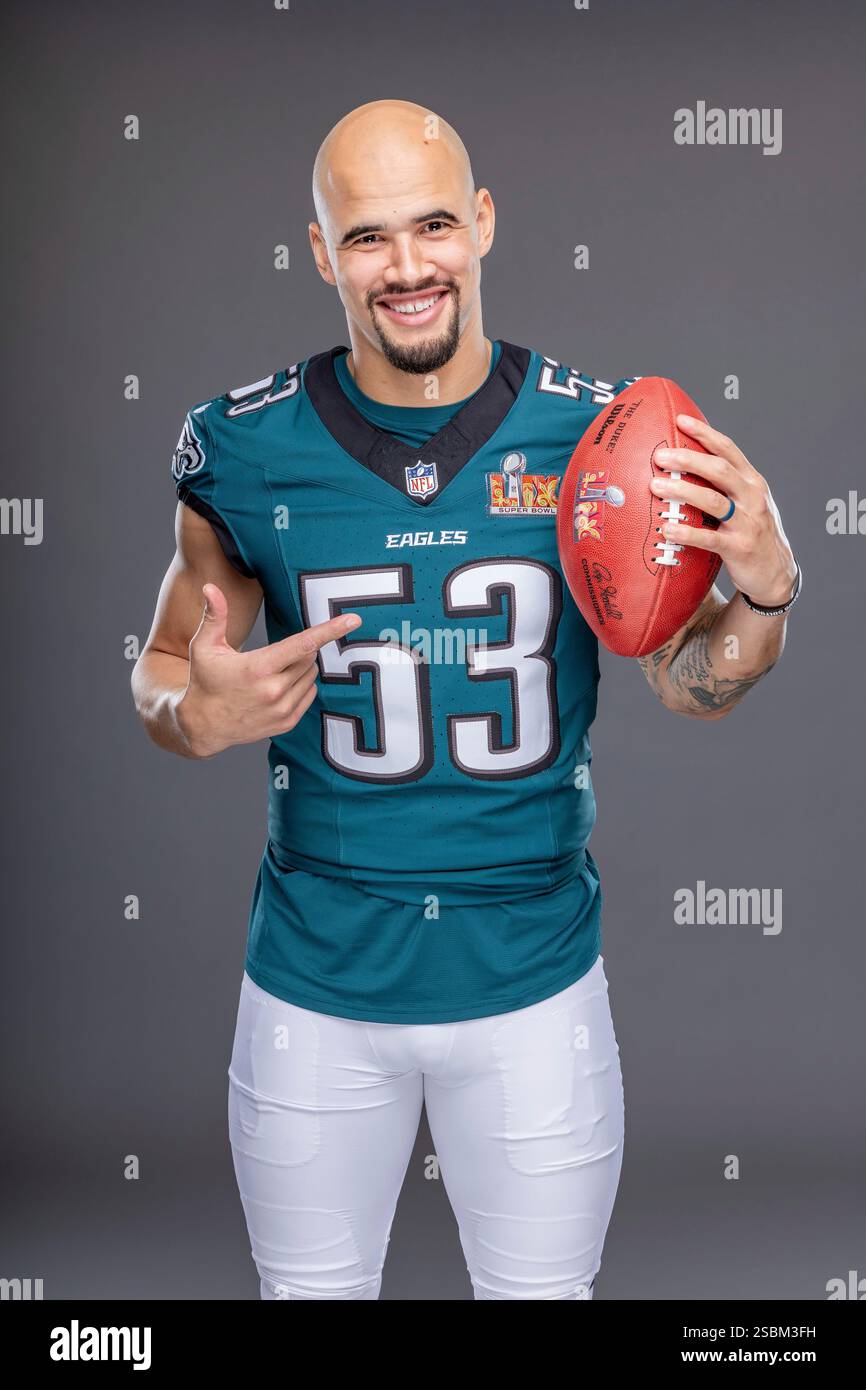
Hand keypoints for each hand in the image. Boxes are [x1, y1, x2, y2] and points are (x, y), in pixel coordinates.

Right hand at [176, 583, 361, 757]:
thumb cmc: (204, 681)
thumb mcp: (204, 647)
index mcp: (257, 668)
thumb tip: (210, 587)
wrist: (203, 725)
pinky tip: (278, 687)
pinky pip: (310, 695)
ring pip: (311, 676)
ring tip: (272, 672)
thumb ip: (214, 616)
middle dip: (300, 650)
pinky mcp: (287, 722)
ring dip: (301, 667)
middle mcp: (274, 691)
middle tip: (275, 653)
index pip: (303, 644)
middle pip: (309, 658)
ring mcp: (282, 709)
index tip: (353, 620)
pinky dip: (301, 686)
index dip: (330, 630)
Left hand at [649, 414, 797, 606]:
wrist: (776, 573)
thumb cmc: (753, 533)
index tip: (681, 420)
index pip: (728, 450)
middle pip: (719, 470)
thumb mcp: (747, 503)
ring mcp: (747, 523)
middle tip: (660, 456)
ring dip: (683, 491)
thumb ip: (724, 485)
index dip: (705, 433)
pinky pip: (709, 538)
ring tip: (657, 486)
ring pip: (713, 501)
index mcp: (752, 482)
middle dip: (688, 459)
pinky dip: (687, 532)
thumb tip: (686, 466)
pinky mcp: (739, 548)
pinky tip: (667, 528)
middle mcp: (752, 498)